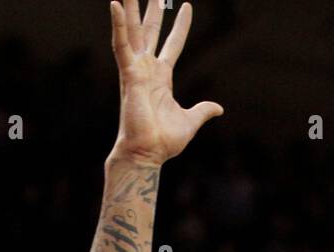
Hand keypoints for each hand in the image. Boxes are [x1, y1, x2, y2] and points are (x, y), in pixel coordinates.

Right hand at [108, 0, 221, 165]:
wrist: (147, 154)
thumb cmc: (163, 142)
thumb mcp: (190, 121)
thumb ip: (202, 111)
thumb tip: (218, 108)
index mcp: (161, 78)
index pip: (172, 44)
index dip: (180, 26)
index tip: (187, 6)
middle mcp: (147, 69)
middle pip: (149, 31)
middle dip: (152, 9)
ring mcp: (136, 69)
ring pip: (132, 31)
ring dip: (130, 8)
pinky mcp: (128, 74)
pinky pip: (120, 44)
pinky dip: (117, 24)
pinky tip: (115, 4)